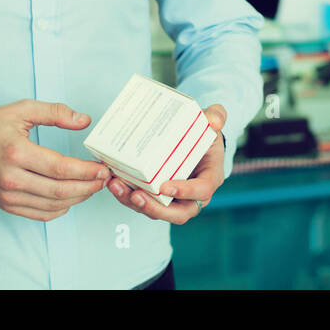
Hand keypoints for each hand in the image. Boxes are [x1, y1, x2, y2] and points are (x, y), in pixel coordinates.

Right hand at [0, 100, 109, 221]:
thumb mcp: (21, 110)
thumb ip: (55, 112)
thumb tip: (84, 120)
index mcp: (16, 152)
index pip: (60, 168)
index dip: (86, 171)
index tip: (102, 168)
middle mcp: (12, 178)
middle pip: (60, 191)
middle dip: (88, 187)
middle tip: (104, 179)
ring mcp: (8, 195)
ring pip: (53, 205)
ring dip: (78, 198)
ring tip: (92, 187)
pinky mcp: (7, 205)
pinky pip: (41, 214)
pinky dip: (61, 209)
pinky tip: (72, 197)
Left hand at [107, 104, 225, 224]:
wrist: (192, 137)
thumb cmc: (204, 131)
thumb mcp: (213, 119)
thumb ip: (217, 115)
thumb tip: (214, 121)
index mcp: (210, 177)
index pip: (202, 191)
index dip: (185, 192)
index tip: (165, 186)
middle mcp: (193, 195)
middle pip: (178, 213)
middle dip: (155, 209)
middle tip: (136, 195)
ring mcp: (174, 198)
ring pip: (156, 211)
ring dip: (134, 203)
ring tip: (117, 186)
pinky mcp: (157, 196)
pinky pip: (143, 202)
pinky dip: (127, 196)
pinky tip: (113, 182)